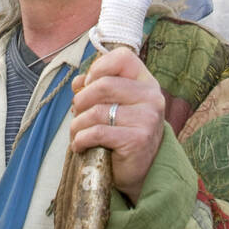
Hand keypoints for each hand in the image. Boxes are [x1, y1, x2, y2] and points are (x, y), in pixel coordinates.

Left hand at [68, 46, 165, 204]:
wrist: (141, 170)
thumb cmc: (124, 132)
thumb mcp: (115, 105)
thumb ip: (97, 88)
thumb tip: (77, 81)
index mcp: (146, 82)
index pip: (123, 57)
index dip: (98, 68)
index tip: (87, 84)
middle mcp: (151, 97)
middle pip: (103, 84)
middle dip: (81, 100)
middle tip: (77, 112)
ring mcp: (147, 118)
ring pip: (96, 111)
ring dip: (77, 124)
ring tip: (77, 132)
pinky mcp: (137, 140)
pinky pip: (97, 132)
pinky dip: (81, 139)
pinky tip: (80, 145)